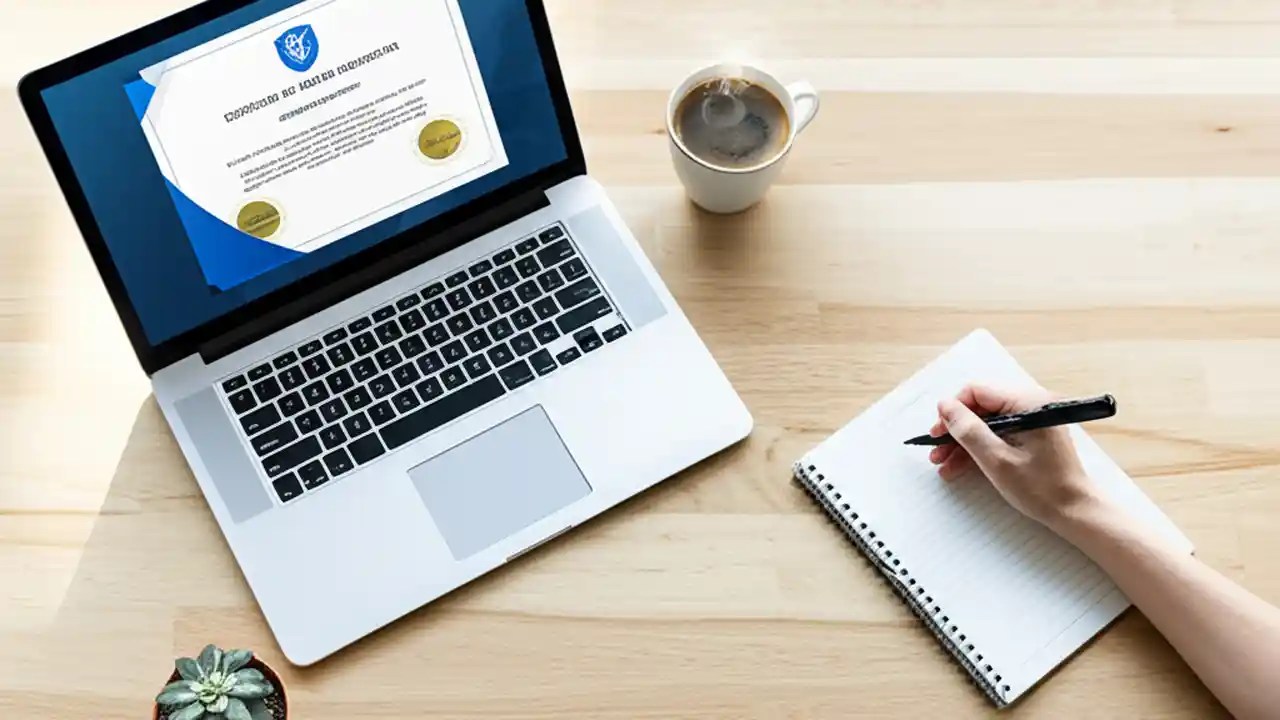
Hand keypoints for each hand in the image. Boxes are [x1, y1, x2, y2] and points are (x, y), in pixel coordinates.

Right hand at [927, 384, 1100, 530]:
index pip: (978, 391)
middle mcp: (1031, 405)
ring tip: (943, 463)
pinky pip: (998, 434)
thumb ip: (968, 430)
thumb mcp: (997, 459)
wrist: (1074, 511)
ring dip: (963, 442)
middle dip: (955, 430)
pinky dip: (979, 449)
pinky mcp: (1032, 435)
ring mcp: (1032, 420)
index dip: (953, 411)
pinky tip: (959, 466)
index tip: (937, 433)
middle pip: (980, 407)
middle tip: (936, 451)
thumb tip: (945, 406)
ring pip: (986, 423)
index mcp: (1028, 403)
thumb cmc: (1042, 488)